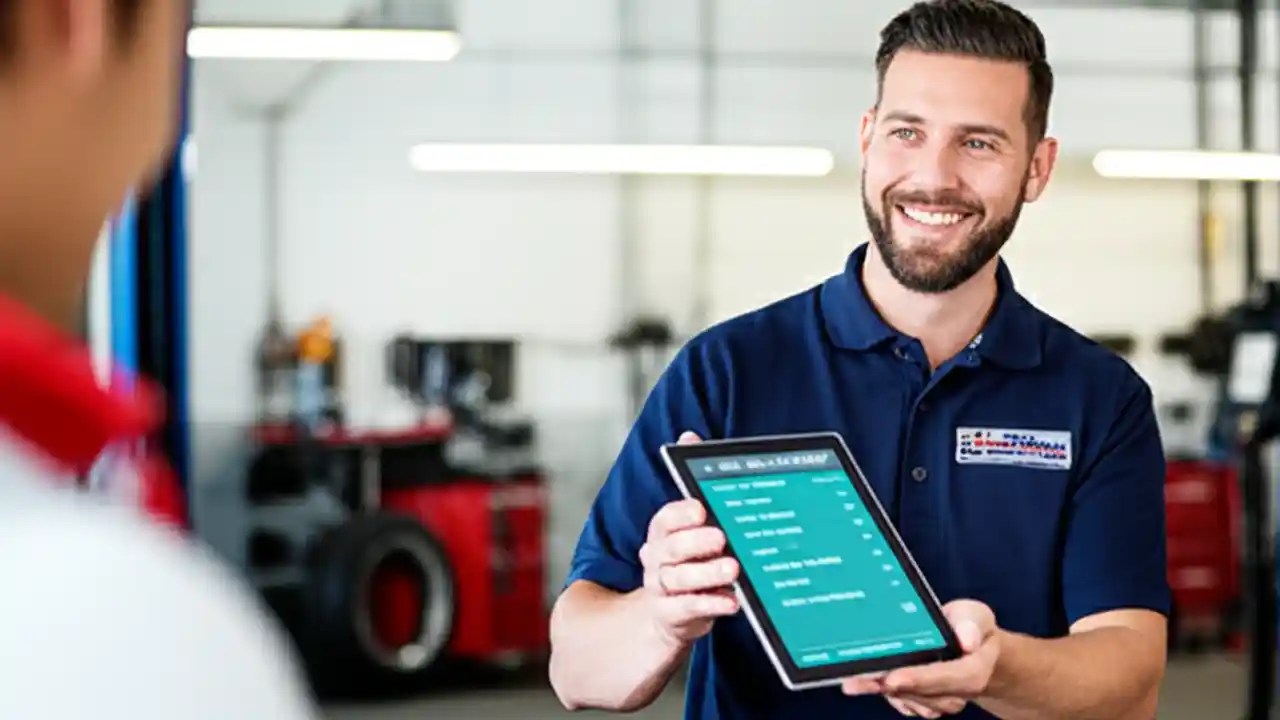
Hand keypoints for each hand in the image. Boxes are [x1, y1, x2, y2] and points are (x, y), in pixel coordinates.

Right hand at [639, 432, 739, 649]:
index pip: (664, 519)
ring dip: (706, 574)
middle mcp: (656, 558)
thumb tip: (690, 435)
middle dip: (695, 542)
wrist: (670, 613)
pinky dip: (710, 603)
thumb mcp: (693, 524)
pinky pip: (688, 609)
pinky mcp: (672, 616)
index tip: (701, 509)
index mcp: (662, 532)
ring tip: (733, 568)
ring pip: (677, 579)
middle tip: (722, 538)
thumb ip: (693, 483)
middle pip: (670, 549)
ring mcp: (662, 588)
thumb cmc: (689, 559)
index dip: (680, 514)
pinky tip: (733, 600)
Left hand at [842, 600, 1000, 717]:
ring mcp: (938, 703)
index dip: (917, 679)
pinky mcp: (922, 705)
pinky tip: (866, 680)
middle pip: (918, 693)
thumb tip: (967, 640)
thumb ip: (972, 624)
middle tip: (855, 679)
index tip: (892, 679)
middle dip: (886, 686)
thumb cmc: (971, 628)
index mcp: (972, 672)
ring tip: (853, 678)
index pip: (945, 678)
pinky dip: (882, 691)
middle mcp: (956, 694)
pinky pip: (900, 702)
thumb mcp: (976, 616)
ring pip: (905, 700)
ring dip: (879, 690)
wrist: (972, 648)